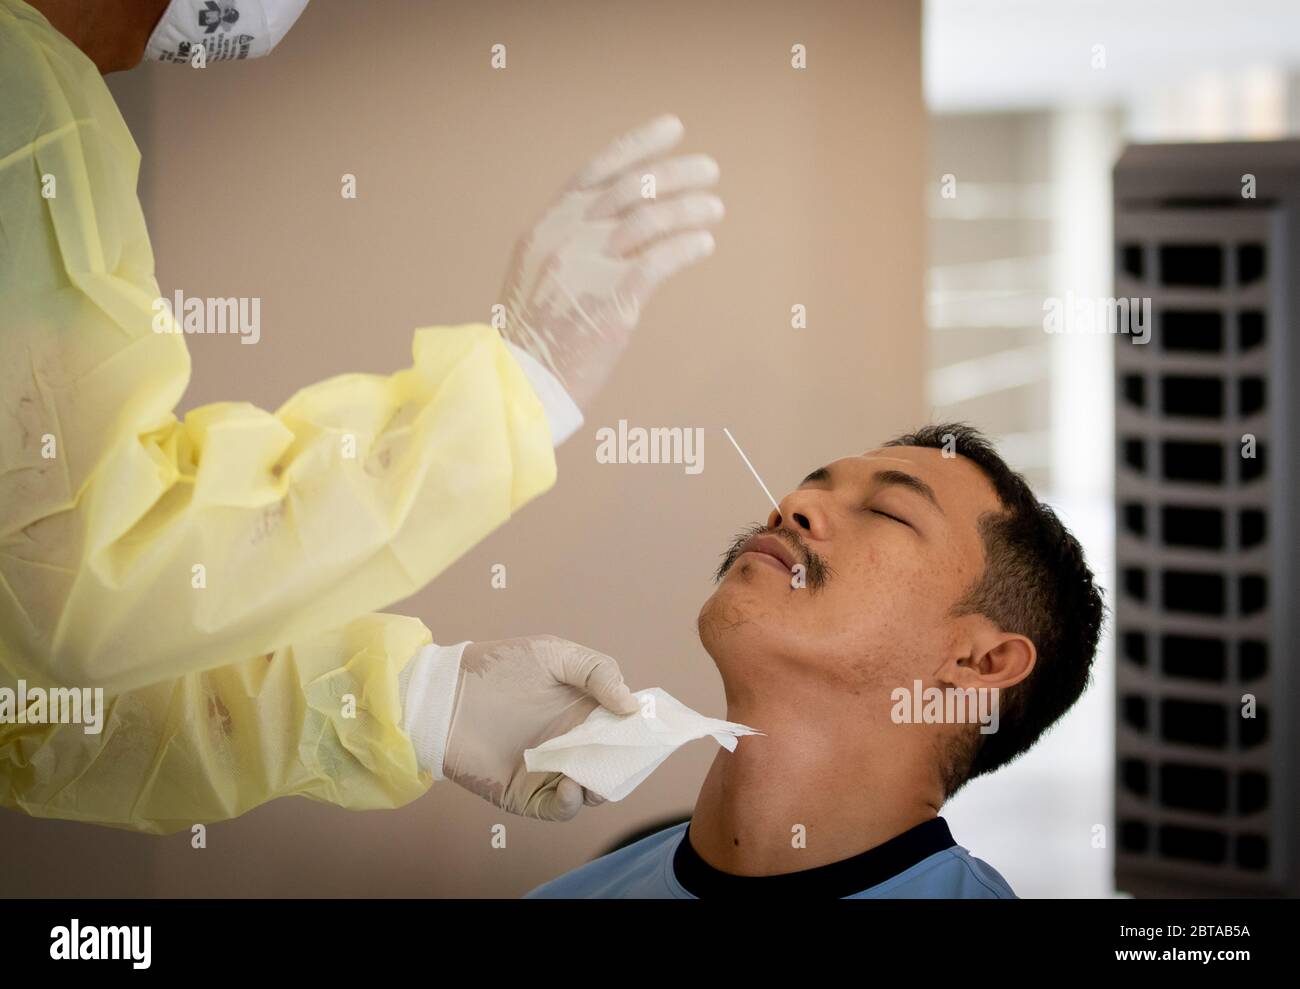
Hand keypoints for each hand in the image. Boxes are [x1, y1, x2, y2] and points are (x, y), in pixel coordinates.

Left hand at [442, 635, 639, 820]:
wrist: (445, 693)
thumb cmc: (499, 667)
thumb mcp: (555, 654)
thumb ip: (598, 672)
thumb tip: (632, 706)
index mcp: (584, 711)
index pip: (623, 729)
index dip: (640, 734)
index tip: (653, 734)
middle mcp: (571, 744)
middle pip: (613, 765)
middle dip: (625, 766)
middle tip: (626, 759)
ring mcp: (550, 770)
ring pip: (591, 790)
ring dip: (600, 788)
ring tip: (593, 775)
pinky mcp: (525, 793)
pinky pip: (557, 808)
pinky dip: (571, 804)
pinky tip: (572, 787)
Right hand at [498, 113, 722, 410]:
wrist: (519, 383)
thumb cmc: (534, 336)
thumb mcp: (537, 274)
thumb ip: (570, 243)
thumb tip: (620, 222)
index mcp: (547, 229)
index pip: (597, 171)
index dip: (638, 145)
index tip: (672, 128)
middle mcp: (567, 240)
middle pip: (632, 188)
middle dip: (676, 173)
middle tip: (709, 170)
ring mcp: (589, 269)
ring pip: (651, 219)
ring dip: (690, 208)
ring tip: (715, 207)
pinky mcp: (613, 302)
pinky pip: (661, 260)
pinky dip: (688, 245)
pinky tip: (704, 243)